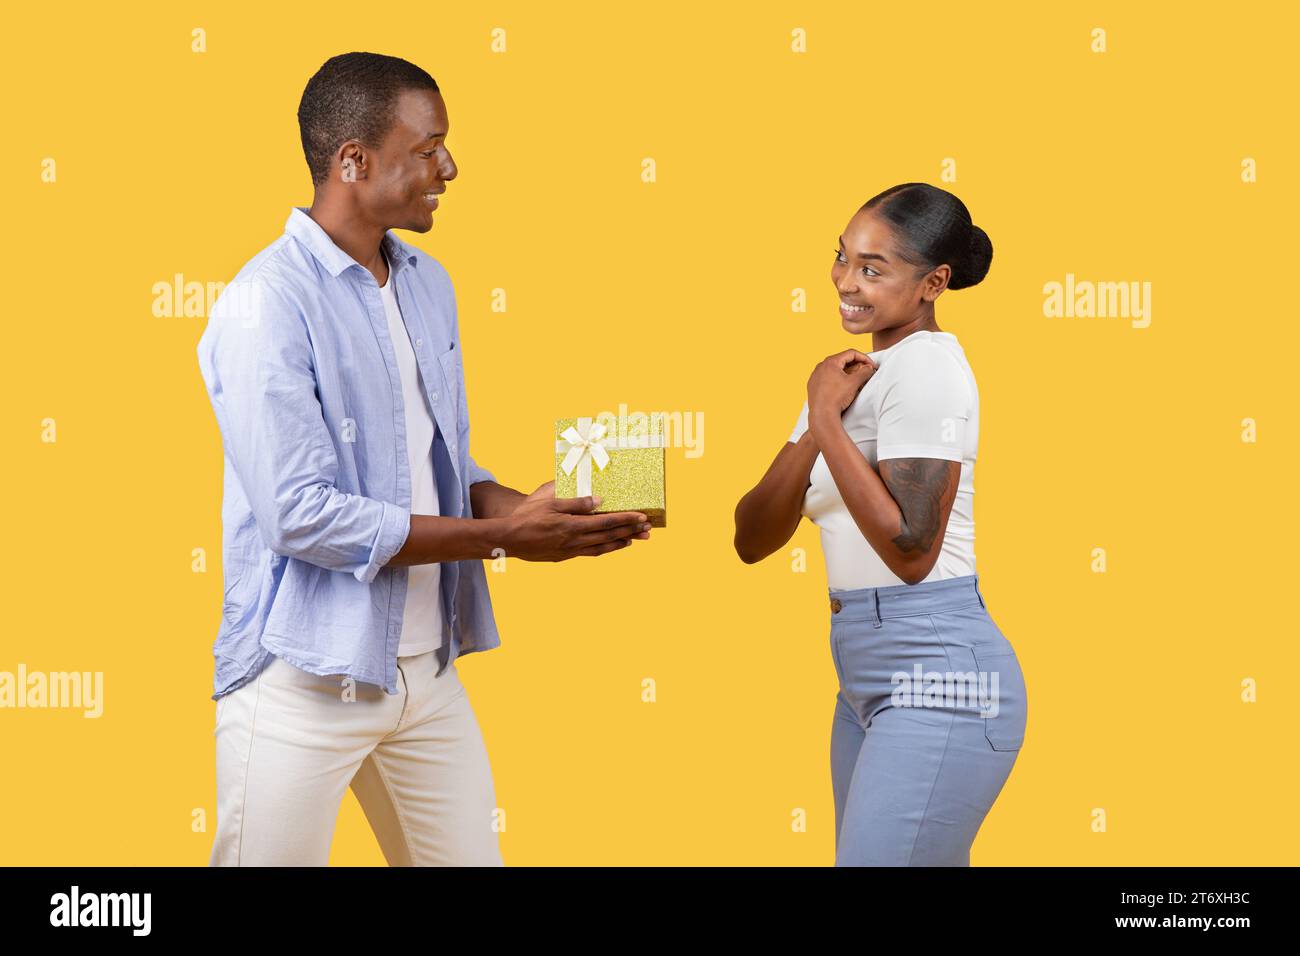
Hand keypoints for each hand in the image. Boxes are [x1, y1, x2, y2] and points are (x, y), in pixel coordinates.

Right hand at [502, 480, 651, 560]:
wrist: (508, 539)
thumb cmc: (527, 516)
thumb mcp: (550, 501)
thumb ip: (575, 502)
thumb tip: (599, 501)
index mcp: (573, 525)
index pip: (607, 522)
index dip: (626, 519)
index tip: (642, 517)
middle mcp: (575, 541)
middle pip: (608, 536)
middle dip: (630, 532)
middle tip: (647, 530)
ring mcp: (570, 551)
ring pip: (601, 548)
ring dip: (619, 543)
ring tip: (634, 540)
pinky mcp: (563, 556)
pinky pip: (589, 553)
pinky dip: (603, 549)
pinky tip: (608, 546)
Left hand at [807, 350, 876, 421]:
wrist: (822, 415)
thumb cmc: (836, 398)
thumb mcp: (854, 383)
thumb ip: (864, 372)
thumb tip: (869, 368)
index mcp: (830, 362)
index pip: (851, 353)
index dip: (864, 358)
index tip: (871, 365)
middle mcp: (820, 366)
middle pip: (842, 361)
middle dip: (856, 365)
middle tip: (865, 373)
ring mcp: (815, 376)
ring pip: (834, 370)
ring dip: (847, 373)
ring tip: (856, 381)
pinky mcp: (813, 385)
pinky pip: (827, 378)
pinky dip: (837, 380)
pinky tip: (843, 388)